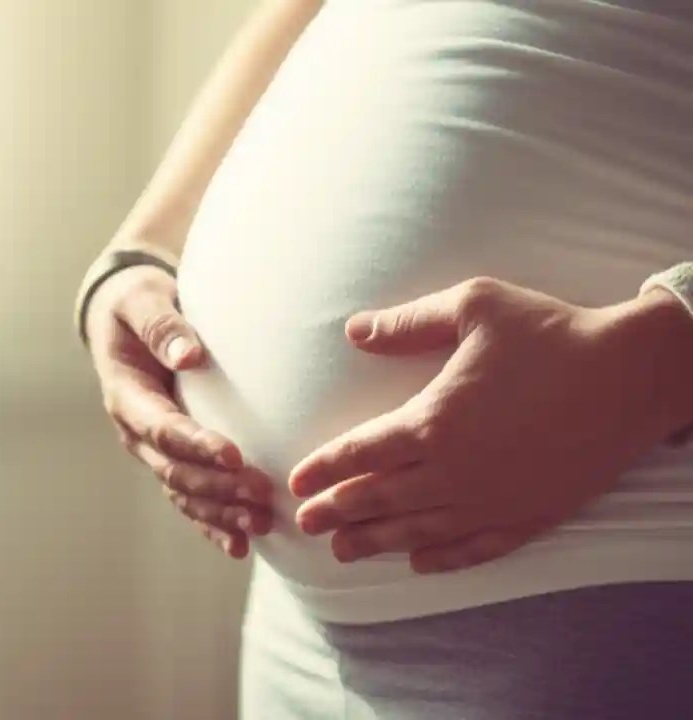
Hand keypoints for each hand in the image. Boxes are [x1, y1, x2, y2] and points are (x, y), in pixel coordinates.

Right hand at [87, 262, 272, 557]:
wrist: (123, 317)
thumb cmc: (134, 303)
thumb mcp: (140, 300)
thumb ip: (161, 325)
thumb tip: (188, 355)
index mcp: (126, 396)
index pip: (162, 429)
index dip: (196, 445)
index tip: (235, 455)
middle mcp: (136, 431)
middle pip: (175, 471)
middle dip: (218, 487)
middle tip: (263, 495)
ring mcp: (152, 450)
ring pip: (183, 492)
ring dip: (219, 512)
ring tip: (260, 525)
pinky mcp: (171, 456)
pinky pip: (189, 498)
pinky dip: (212, 523)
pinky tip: (240, 546)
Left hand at [289, 277, 690, 572]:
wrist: (632, 374)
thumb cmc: (551, 332)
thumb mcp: (474, 306)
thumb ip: (408, 322)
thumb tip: (354, 330)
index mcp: (434, 420)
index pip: (361, 453)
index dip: (324, 469)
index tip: (296, 482)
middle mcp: (455, 470)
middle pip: (379, 499)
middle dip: (337, 512)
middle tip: (305, 524)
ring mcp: (493, 499)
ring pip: (419, 531)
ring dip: (377, 542)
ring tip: (344, 550)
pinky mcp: (530, 515)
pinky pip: (476, 548)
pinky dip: (443, 558)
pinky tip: (420, 564)